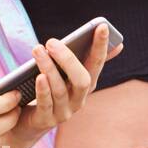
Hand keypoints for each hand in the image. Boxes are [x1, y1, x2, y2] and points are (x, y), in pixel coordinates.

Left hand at [8, 24, 122, 147]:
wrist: (28, 121)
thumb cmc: (50, 90)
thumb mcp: (67, 74)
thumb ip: (85, 59)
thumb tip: (119, 45)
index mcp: (86, 84)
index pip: (97, 63)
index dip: (101, 46)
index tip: (103, 26)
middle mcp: (79, 99)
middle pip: (82, 80)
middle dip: (68, 59)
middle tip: (51, 41)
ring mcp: (64, 111)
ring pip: (60, 90)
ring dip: (49, 68)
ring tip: (38, 50)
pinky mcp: (46, 120)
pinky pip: (46, 104)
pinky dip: (43, 90)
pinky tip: (38, 76)